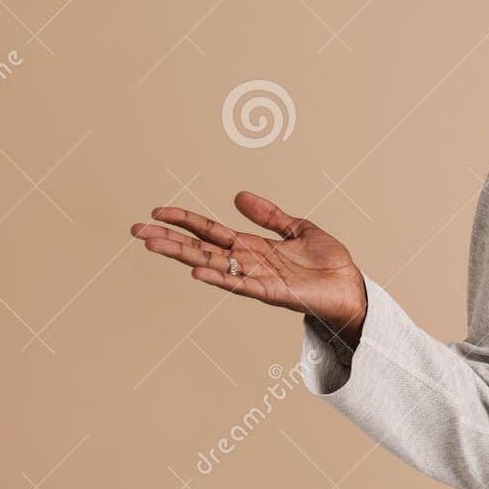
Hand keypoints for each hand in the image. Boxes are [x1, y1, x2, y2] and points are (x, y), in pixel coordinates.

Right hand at [130, 191, 367, 340]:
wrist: (352, 287)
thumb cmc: (328, 263)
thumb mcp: (298, 229)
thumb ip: (269, 215)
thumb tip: (238, 196)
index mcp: (252, 246)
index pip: (209, 231)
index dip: (184, 220)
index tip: (155, 212)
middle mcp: (248, 263)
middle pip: (200, 249)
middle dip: (168, 240)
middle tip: (136, 231)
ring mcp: (257, 278)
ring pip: (212, 265)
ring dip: (183, 256)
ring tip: (154, 245)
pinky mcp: (272, 293)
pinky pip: (240, 286)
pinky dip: (220, 279)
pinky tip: (197, 272)